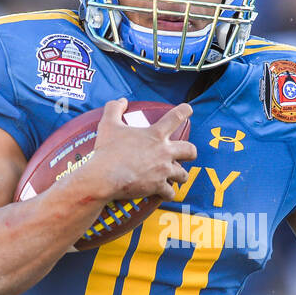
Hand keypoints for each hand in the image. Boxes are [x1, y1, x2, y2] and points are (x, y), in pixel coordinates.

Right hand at [77, 98, 197, 202]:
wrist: (105, 177)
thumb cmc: (107, 150)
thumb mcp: (108, 124)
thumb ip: (114, 108)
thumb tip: (121, 101)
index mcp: (155, 134)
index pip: (176, 117)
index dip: (185, 111)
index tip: (188, 109)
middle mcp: (164, 152)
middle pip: (190, 150)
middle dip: (190, 152)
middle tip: (185, 154)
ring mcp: (163, 170)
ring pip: (183, 175)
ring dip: (180, 176)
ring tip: (175, 177)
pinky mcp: (158, 186)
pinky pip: (170, 193)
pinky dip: (167, 193)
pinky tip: (165, 193)